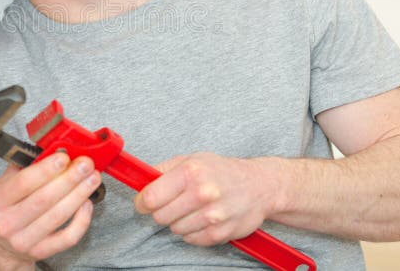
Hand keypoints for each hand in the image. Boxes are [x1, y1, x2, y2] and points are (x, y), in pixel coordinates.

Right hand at [0, 153, 101, 268]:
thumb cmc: (5, 209)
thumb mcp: (4, 184)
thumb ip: (25, 166)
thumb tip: (54, 149)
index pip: (23, 182)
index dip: (47, 169)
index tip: (65, 157)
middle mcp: (7, 222)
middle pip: (44, 199)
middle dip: (70, 179)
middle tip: (85, 165)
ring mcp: (24, 240)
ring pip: (58, 216)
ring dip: (80, 194)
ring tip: (92, 179)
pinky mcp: (40, 252)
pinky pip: (67, 237)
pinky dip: (81, 219)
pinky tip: (87, 203)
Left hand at [133, 152, 278, 246]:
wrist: (259, 185)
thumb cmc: (222, 171)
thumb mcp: (191, 159)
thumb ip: (162, 170)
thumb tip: (139, 180)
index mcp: (190, 172)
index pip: (150, 197)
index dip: (141, 202)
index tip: (143, 202)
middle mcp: (202, 193)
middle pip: (160, 216)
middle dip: (161, 211)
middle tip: (173, 203)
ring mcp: (213, 215)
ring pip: (175, 229)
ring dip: (179, 221)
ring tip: (193, 208)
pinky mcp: (221, 233)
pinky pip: (191, 239)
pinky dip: (193, 232)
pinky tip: (203, 218)